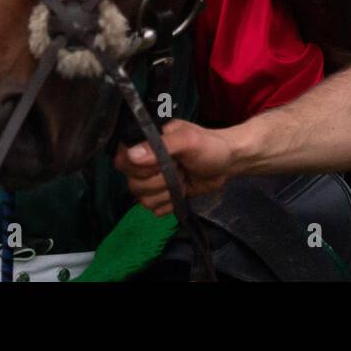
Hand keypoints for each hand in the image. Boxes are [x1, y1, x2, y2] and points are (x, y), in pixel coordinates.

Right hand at [114, 120, 234, 215]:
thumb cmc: (209, 146)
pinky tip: (182, 192)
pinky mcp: (162, 197)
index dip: (139, 168)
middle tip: (179, 170)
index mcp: (145, 143)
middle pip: (133, 185)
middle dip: (160, 182)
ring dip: (167, 193)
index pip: (122, 161)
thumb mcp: (188, 140)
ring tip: (182, 179)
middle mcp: (144, 163)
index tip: (161, 164)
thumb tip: (131, 155)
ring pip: (143, 200)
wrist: (227, 164)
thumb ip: (160, 146)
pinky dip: (170, 204)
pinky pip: (155, 210)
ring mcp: (152, 181)